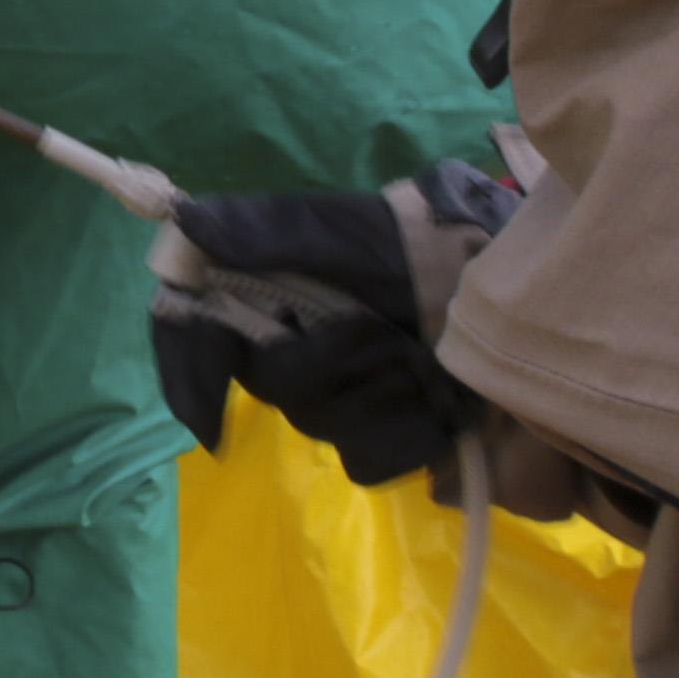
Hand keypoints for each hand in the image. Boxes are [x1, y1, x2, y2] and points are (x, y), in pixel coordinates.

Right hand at [148, 157, 518, 486]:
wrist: (495, 280)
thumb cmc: (411, 249)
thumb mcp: (338, 228)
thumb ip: (261, 229)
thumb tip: (183, 222)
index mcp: (260, 298)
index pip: (194, 338)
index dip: (190, 376)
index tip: (206, 418)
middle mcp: (286, 353)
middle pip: (269, 386)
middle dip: (327, 360)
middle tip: (380, 330)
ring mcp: (335, 402)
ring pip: (322, 421)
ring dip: (378, 387)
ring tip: (422, 354)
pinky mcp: (379, 439)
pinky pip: (371, 455)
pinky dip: (409, 430)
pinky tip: (438, 403)